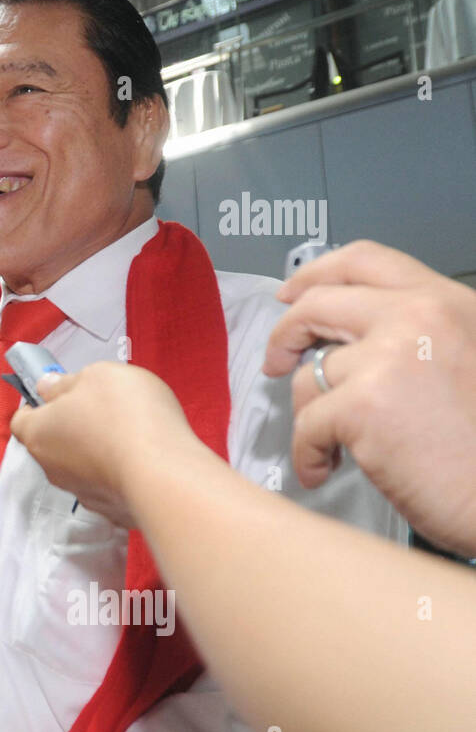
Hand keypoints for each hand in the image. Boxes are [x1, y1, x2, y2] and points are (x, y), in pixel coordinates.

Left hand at [9, 362, 201, 528]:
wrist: (163, 473)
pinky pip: (111, 486)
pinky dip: (120, 473)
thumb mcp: (95, 376)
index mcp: (38, 434)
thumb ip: (66, 382)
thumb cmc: (124, 416)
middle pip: (53, 443)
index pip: (21, 420)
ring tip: (129, 433)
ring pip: (82, 466)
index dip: (37, 405)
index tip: (57, 394)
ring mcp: (82, 493)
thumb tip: (49, 387)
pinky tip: (143, 458)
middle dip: (72, 426)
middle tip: (101, 408)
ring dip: (97, 451)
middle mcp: (52, 469)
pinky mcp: (112, 510)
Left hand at [264, 240, 475, 555]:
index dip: (315, 276)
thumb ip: (416, 337)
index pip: (365, 261)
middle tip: (275, 361)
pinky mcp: (364, 406)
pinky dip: (308, 452)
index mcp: (448, 303)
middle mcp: (419, 318)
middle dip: (285, 335)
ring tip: (332, 445)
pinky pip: (307, 423)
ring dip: (310, 414)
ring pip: (309, 375)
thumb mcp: (467, 361)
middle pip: (318, 305)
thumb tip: (344, 340)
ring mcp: (389, 358)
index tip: (290, 295)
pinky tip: (323, 469)